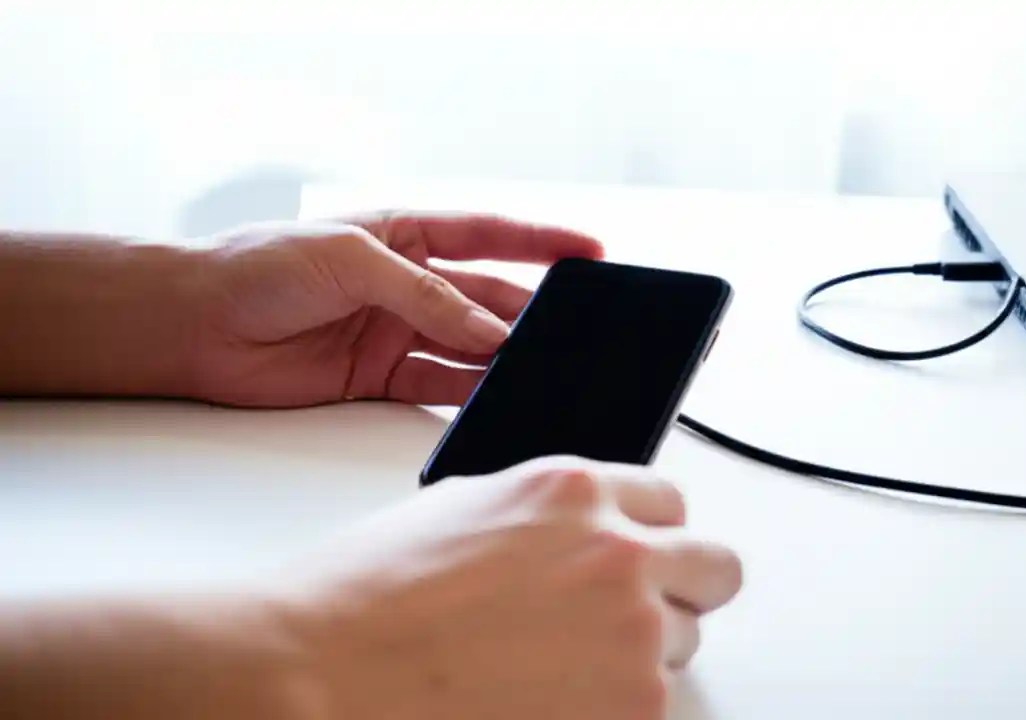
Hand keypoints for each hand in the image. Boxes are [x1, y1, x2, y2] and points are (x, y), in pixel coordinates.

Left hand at [191, 213, 602, 406]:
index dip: (542, 241)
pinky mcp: (379, 378)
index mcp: (405, 235)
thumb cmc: (260, 266)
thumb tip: (488, 332)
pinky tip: (497, 398)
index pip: (489, 234)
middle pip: (487, 299)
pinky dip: (469, 396)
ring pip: (470, 348)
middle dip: (531, 314)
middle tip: (574, 331)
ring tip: (544, 371)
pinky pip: (439, 386)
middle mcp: (408, 284)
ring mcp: (396, 332)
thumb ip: (426, 297)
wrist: (194, 324)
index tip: (591, 252)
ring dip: (505, 360)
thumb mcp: (353, 259)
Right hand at [279, 457, 742, 719]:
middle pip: (714, 568)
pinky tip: (552, 702)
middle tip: (631, 619)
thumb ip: (548, 514)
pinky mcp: (631, 708)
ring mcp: (632, 631)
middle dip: (682, 590)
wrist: (320, 674)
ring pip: (684, 644)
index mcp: (574, 490)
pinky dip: (616, 708)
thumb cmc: (367, 598)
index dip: (654, 536)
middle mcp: (618, 551)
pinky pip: (657, 704)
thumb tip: (582, 533)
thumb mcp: (465, 510)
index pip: (672, 503)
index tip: (644, 558)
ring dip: (641, 657)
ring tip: (558, 672)